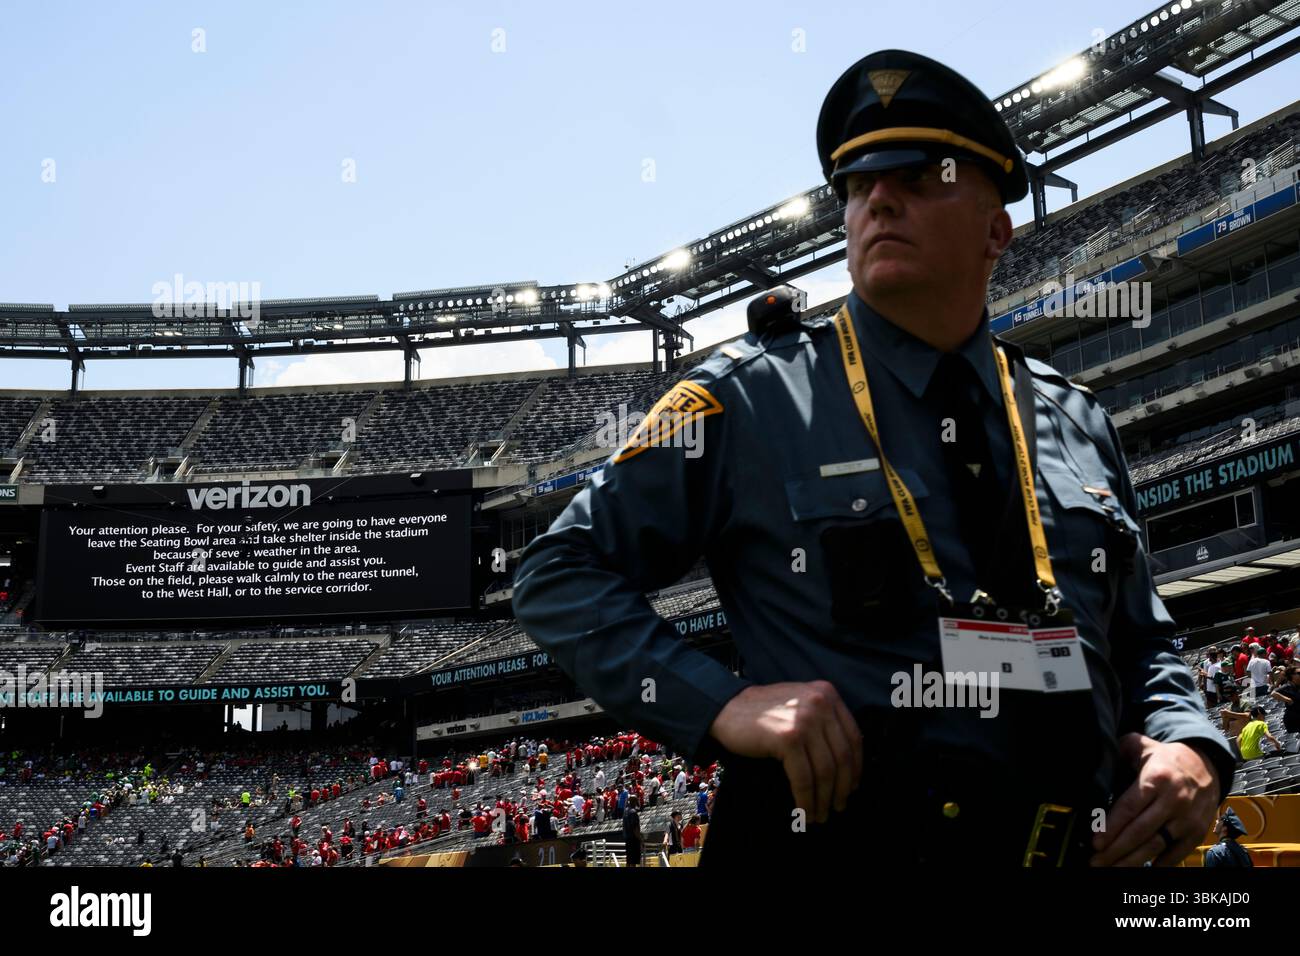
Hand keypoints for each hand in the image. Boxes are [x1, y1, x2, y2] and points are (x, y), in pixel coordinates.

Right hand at [708, 681, 862, 822]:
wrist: (725, 707)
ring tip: (820, 815)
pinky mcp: (788, 739)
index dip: (856, 768)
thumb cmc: (762, 712)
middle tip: (838, 807)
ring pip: (825, 771)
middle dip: (843, 788)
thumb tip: (847, 763)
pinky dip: (806, 799)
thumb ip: (823, 720)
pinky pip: (804, 778)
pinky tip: (804, 811)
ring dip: (824, 799)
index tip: (852, 787)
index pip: (854, 737)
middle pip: (843, 757)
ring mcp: (804, 720)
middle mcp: (820, 703)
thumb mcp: (800, 704)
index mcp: (827, 694)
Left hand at [1090, 733, 1219, 866]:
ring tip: (1111, 868)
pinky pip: (1175, 854)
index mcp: (1157, 779)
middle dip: (1116, 849)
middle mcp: (1173, 801)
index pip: (1130, 807)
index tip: (1096, 842)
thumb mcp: (1141, 746)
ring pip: (1156, 846)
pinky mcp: (1196, 833)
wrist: (1206, 766)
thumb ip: (1118, 751)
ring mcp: (1187, 820)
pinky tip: (1139, 869)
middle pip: (1140, 832)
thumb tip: (1096, 764)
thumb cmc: (1164, 759)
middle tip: (1096, 861)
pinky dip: (1158, 864)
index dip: (1112, 827)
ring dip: (1132, 861)